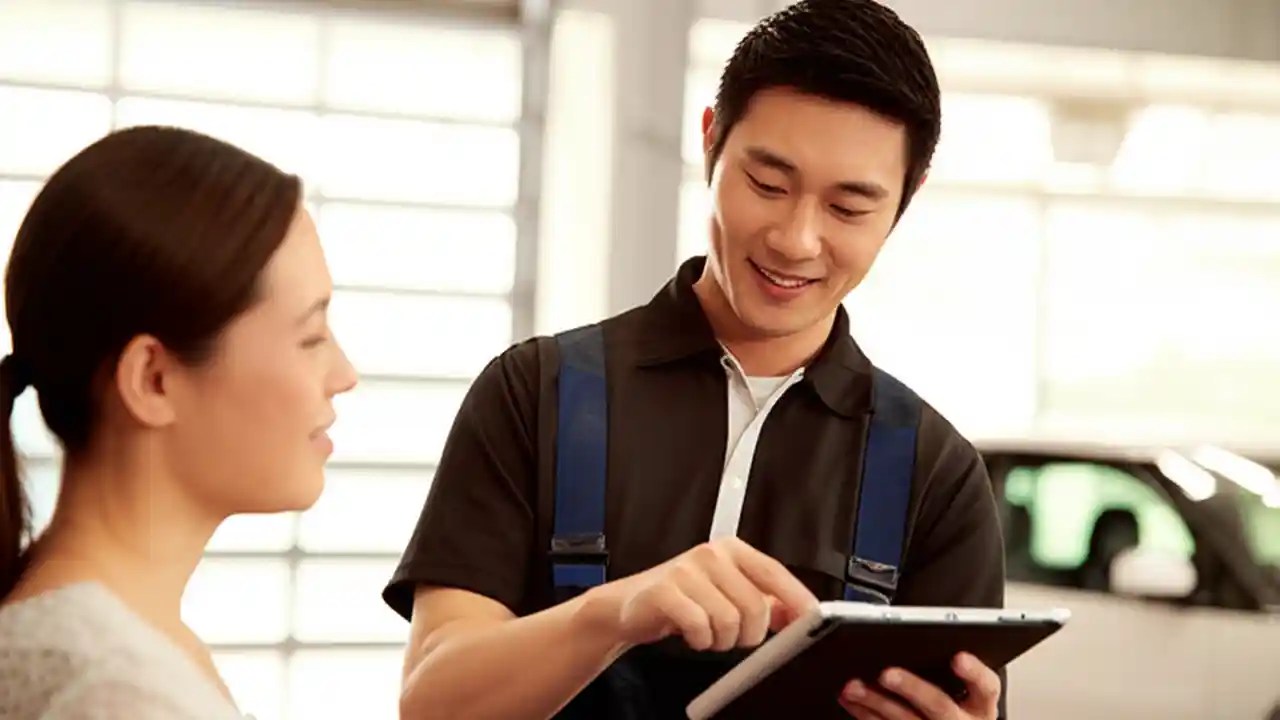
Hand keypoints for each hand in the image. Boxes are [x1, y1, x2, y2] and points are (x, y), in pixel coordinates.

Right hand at [586, 537, 819, 652]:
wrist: (629, 605)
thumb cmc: (682, 598)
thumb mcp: (726, 593)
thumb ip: (763, 600)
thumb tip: (797, 613)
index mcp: (731, 550)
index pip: (774, 572)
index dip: (796, 599)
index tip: (811, 620)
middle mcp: (711, 554)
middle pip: (754, 606)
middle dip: (749, 634)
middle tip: (733, 636)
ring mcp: (686, 570)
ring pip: (729, 621)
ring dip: (721, 640)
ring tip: (708, 633)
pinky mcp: (665, 591)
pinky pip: (700, 627)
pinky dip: (700, 641)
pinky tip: (692, 635)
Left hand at [839, 652, 999, 719]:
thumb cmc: (954, 705)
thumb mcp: (965, 691)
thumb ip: (948, 666)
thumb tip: (914, 632)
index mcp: (980, 706)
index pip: (986, 687)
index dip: (974, 672)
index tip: (957, 656)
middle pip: (940, 706)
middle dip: (912, 688)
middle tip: (887, 673)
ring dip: (875, 701)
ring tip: (853, 685)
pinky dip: (864, 713)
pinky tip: (851, 700)